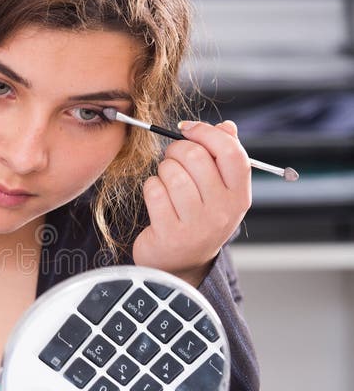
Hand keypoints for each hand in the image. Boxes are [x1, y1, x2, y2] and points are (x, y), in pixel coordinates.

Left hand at [132, 120, 250, 286]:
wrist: (181, 263)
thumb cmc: (199, 218)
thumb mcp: (220, 191)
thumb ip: (224, 157)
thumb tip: (227, 126)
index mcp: (239, 196)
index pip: (231, 152)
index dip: (207, 133)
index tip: (188, 129)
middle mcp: (223, 212)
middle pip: (196, 157)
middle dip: (176, 149)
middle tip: (171, 157)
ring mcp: (197, 226)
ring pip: (172, 173)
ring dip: (163, 170)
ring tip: (165, 181)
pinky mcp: (169, 235)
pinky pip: (154, 191)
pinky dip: (150, 187)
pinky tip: (156, 197)